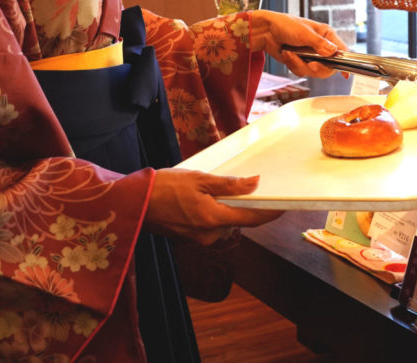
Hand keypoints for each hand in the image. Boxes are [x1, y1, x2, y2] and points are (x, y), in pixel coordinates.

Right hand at [144, 169, 281, 244]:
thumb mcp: (198, 179)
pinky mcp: (189, 238)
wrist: (132, 203)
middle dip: (242, 205)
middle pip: (238, 220)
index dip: (270, 212)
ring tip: (213, 187)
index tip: (284, 205)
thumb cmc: (163, 187)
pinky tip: (201, 197)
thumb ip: (228, 185)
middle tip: (244, 184)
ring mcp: (199, 239)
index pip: (252, 218)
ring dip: (225, 208)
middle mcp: (209, 234)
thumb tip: (254, 184)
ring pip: (223, 222)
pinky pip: (210, 225)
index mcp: (213, 218)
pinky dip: (212, 212)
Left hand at [248, 10, 346, 78]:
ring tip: (290, 53)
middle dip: (317, 67)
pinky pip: (301, 72)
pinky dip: (293, 64)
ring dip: (300, 64)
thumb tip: (333, 52)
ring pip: (313, 71)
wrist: (266, 32)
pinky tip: (287, 54)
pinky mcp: (300, 62)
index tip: (345, 74)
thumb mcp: (304, 33)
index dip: (344, 62)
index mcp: (326, 35)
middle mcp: (321, 47)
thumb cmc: (285, 25)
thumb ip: (319, 44)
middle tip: (310, 64)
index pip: (341, 51)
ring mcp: (311, 56)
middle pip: (329, 67)